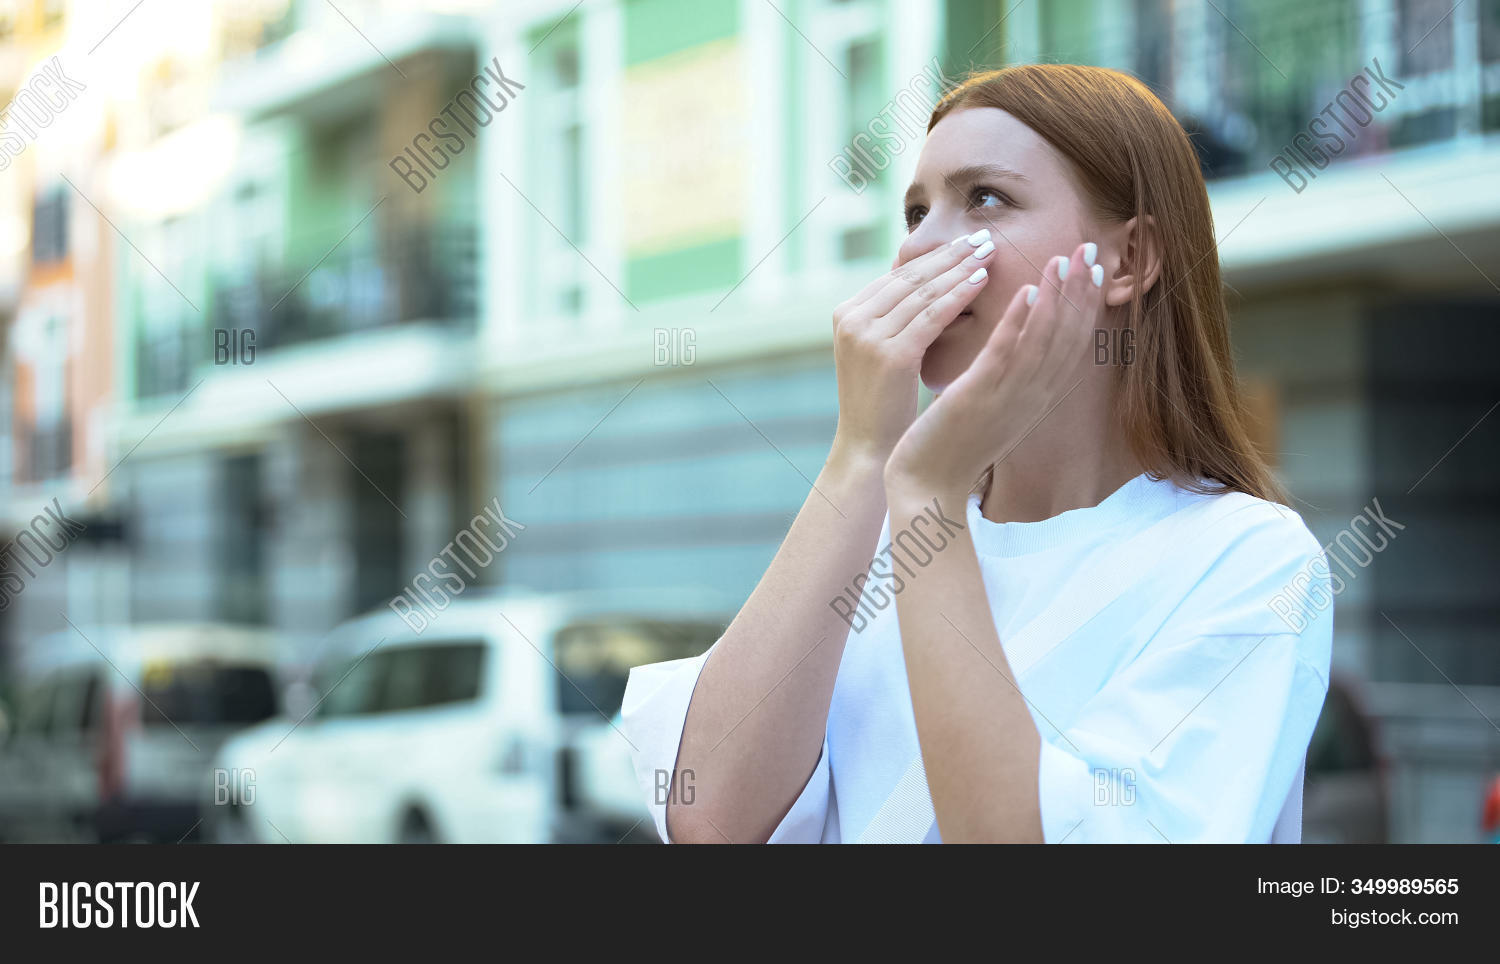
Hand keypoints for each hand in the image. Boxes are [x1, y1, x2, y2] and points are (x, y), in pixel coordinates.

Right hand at [829, 229, 995, 466]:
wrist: (869, 449)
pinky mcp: (889, 354)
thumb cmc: (884, 404)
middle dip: (950, 254)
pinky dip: (960, 295)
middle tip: (984, 236)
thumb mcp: (882, 351)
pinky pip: (932, 315)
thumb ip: (895, 316)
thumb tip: (933, 281)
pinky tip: (982, 281)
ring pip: (923, 291)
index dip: (935, 256)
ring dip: (960, 268)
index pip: (897, 275)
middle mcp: (851, 319)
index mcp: (846, 313)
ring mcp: (867, 335)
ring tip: (989, 252)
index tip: (966, 242)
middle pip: (910, 277)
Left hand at [883, 241, 1105, 498]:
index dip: (1086, 307)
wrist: (929, 487)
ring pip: (1043, 341)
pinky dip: (1021, 323)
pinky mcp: (978, 398)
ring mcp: (1007, 398)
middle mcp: (1030, 397)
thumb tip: (1015, 347)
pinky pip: (1006, 355)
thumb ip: (1008, 379)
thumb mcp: (992, 407)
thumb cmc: (955, 446)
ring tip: (1064, 259)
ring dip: (1057, 297)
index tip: (1094, 270)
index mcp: (1034, 399)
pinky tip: (1028, 292)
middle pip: (1068, 338)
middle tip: (1092, 250)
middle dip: (1082, 292)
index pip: (1071, 346)